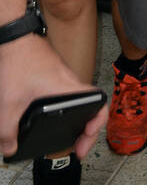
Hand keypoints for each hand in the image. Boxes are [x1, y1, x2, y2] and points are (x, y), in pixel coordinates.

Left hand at [0, 33, 107, 160]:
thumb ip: (7, 132)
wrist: (14, 37)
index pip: (100, 106)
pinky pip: (66, 92)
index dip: (97, 127)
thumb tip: (10, 147)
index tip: (85, 142)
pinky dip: (64, 105)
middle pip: (91, 107)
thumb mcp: (9, 104)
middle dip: (86, 129)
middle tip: (77, 144)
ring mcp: (63, 75)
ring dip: (77, 116)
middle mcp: (71, 81)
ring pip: (78, 99)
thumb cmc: (19, 62)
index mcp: (69, 89)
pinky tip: (50, 112)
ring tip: (67, 131)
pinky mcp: (54, 71)